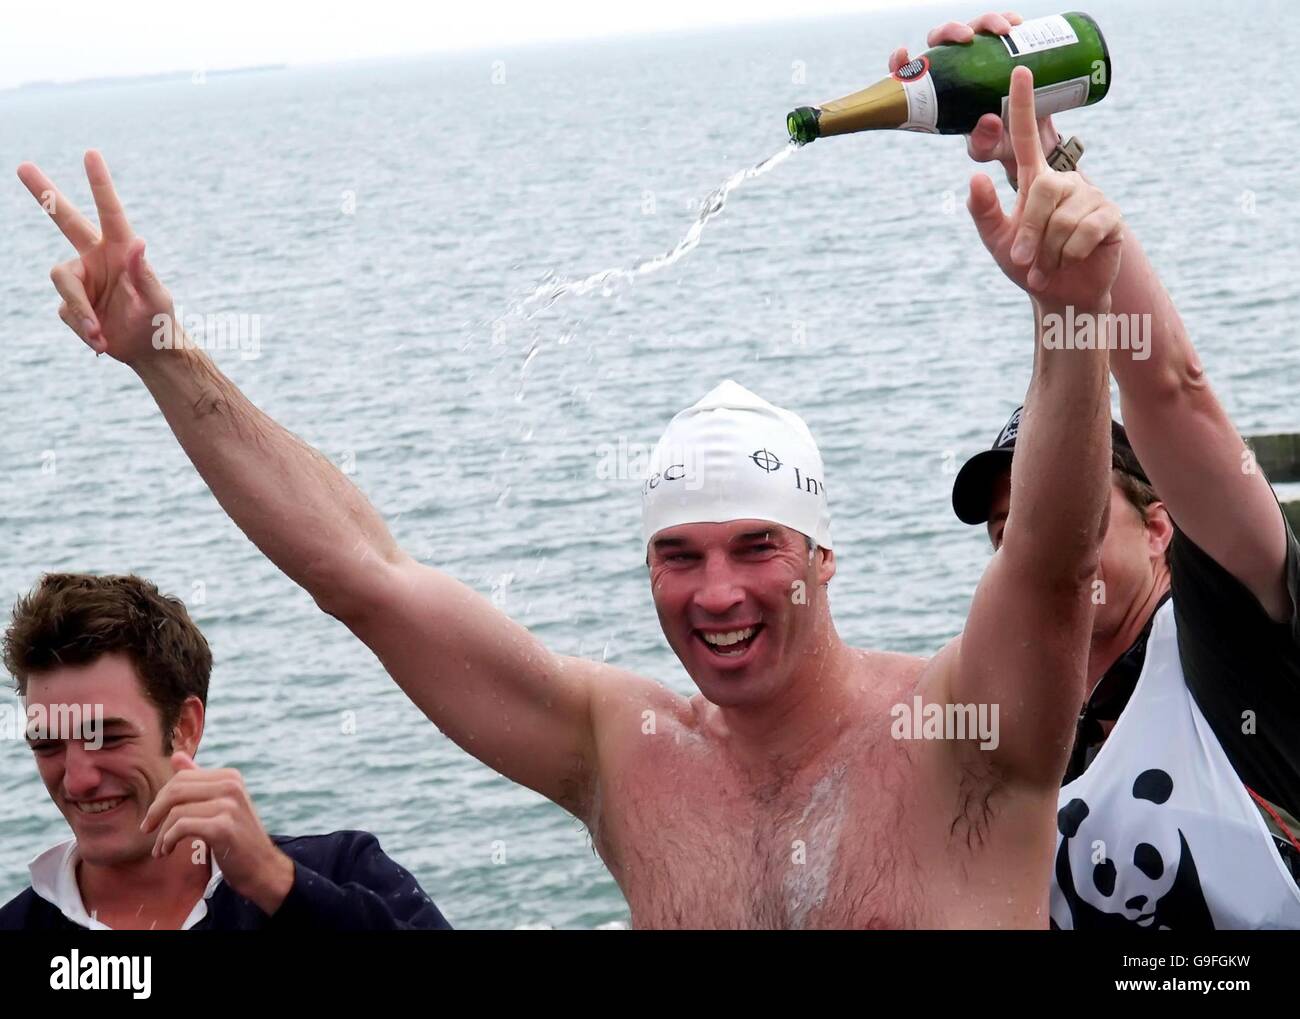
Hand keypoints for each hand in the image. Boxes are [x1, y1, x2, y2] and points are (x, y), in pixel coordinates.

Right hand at [16, 151, 174, 365]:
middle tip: (22, 166)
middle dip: (44, 193)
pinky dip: (84, 330)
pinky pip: (68, 312)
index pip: (110, 212)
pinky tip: (101, 341)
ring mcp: (81, 278)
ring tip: (100, 335)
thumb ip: (146, 274)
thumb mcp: (157, 300)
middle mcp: (96, 257)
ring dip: (81, 313)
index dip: (100, 184)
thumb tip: (138, 244)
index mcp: (121, 250)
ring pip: (63, 282)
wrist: (146, 349)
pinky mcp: (71, 302)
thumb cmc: (158, 320)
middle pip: (64, 220)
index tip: (90, 154)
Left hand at [141, 753, 294, 914]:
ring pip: (176, 811)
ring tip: (160, 849)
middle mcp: (232, 786)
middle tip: (147, 830)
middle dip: (155, 811)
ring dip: (161, 833)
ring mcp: (229, 805)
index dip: (161, 798)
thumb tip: (176, 756)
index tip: (153, 818)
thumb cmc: (237, 837)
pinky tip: (167, 851)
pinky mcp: (223, 827)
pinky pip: (181, 827)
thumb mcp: (220, 804)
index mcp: (230, 777)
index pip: (182, 777)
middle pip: (176, 790)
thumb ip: (199, 780)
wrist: (261, 867)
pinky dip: (167, 840)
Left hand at [888, 11, 1059, 183]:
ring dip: (985, 22)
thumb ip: (984, 143)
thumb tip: (989, 122)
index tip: (902, 54)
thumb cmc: (1000, 142)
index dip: (901, 63)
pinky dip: (1007, 19)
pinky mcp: (1003, 50)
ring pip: (973, 28)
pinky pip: (1001, 27)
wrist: (1033, 136)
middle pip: (942, 40)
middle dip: (951, 31)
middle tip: (969, 38)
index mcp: (940, 93)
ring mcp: (979, 56)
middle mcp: (956, 69)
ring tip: (1006, 30)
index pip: (912, 74)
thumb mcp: (989, 148)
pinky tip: (1018, 23)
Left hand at [967, 66, 1121, 310]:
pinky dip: (1071, 252)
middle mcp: (1064, 182)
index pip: (1029, 136)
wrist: (1061, 296)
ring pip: (1064, 215)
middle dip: (1031, 230)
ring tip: (1050, 264)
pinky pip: (1086, 229)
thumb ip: (985, 211)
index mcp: (1035, 181)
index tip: (1019, 70)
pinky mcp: (1110, 217)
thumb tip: (974, 177)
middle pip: (1043, 190)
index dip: (1024, 104)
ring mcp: (1090, 196)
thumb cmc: (1029, 266)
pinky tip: (1070, 261)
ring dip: (1050, 249)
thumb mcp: (998, 241)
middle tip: (1025, 260)